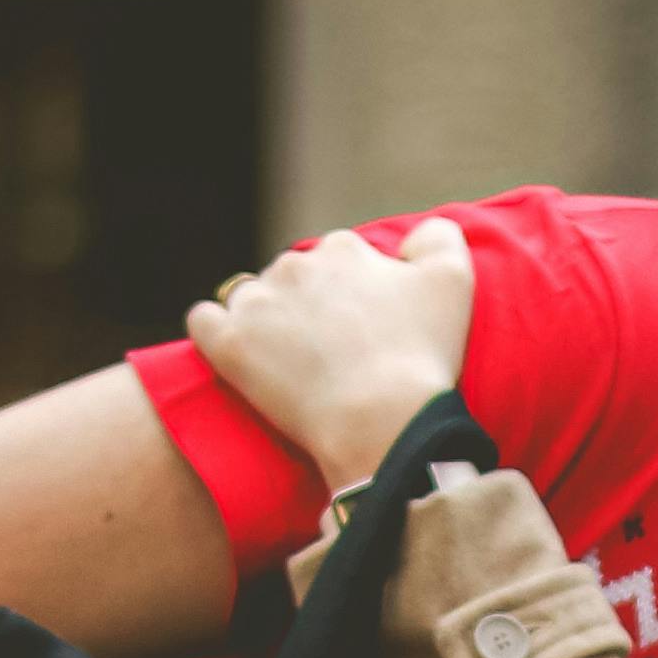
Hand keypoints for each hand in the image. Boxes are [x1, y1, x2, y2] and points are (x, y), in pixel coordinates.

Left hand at [187, 215, 474, 483]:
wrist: (381, 421)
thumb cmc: (422, 357)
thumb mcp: (454, 282)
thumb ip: (437, 237)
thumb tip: (410, 236)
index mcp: (343, 248)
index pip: (336, 261)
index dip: (349, 294)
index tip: (360, 329)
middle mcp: (295, 263)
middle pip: (292, 278)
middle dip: (305, 306)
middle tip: (327, 353)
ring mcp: (257, 303)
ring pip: (250, 298)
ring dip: (263, 321)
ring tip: (288, 364)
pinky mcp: (227, 343)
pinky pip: (203, 320)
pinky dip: (215, 331)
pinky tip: (236, 353)